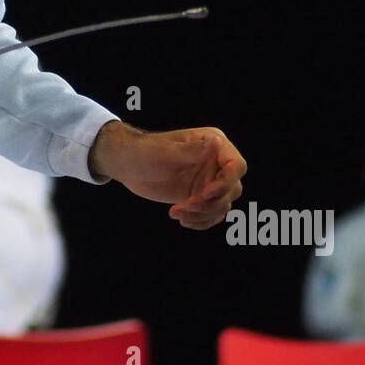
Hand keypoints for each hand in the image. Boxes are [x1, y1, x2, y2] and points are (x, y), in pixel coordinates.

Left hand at [89, 121, 245, 230]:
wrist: (128, 165)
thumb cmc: (145, 152)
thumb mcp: (167, 152)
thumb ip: (192, 151)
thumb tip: (217, 143)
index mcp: (212, 144)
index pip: (236, 166)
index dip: (226, 183)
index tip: (205, 194)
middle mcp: (215, 163)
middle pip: (232, 189)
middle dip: (211, 202)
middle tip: (187, 205)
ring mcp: (208, 180)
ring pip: (223, 205)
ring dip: (203, 214)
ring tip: (177, 212)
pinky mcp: (199, 196)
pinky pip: (212, 214)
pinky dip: (200, 221)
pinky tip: (181, 220)